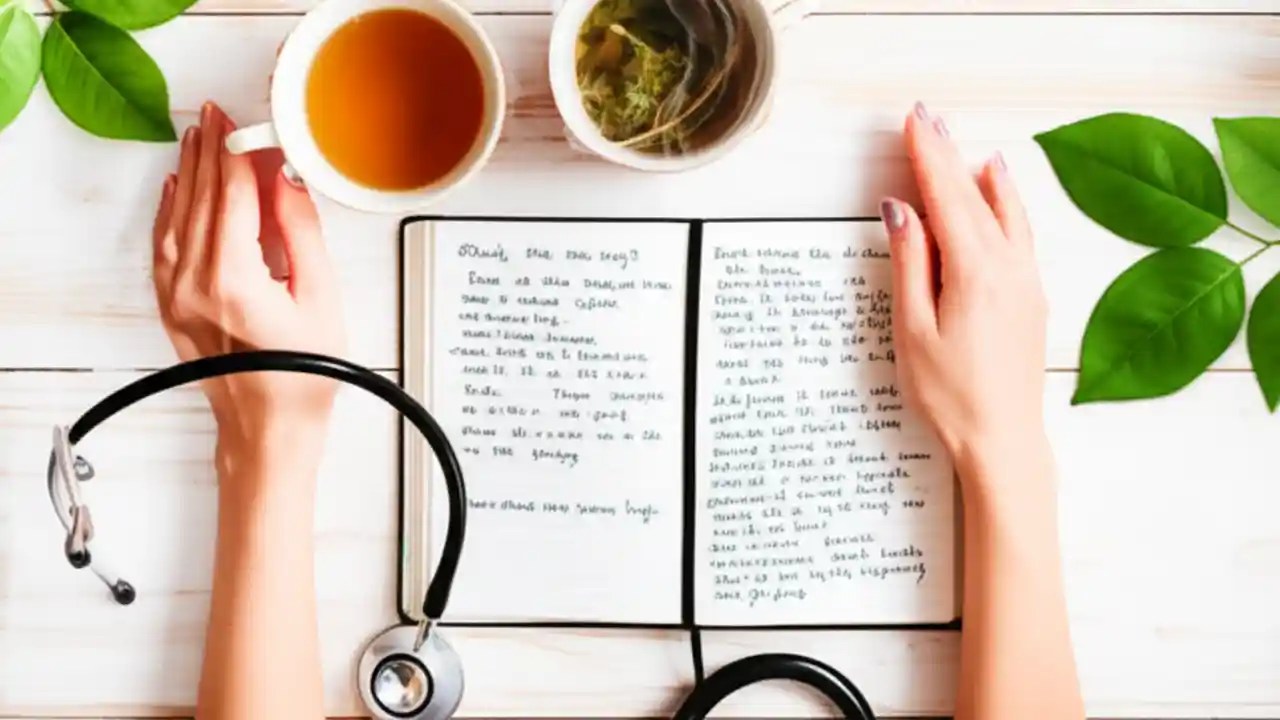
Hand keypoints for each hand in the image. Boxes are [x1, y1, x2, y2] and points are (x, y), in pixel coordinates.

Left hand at [152, 101, 344, 454]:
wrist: (270, 427)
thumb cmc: (303, 377)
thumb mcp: (320, 298)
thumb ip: (302, 233)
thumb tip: (287, 183)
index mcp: (235, 281)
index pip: (233, 197)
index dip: (239, 154)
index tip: (244, 125)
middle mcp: (196, 286)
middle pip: (199, 199)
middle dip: (209, 153)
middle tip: (218, 117)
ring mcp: (178, 298)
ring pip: (176, 218)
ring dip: (188, 175)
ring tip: (200, 141)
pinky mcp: (173, 307)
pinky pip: (163, 246)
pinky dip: (169, 211)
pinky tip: (176, 190)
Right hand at [882, 103, 1047, 478]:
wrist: (1004, 440)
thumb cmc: (952, 396)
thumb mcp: (913, 331)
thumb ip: (910, 265)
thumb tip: (901, 211)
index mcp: (975, 272)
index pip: (946, 198)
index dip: (928, 157)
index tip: (914, 122)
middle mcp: (1009, 268)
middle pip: (974, 197)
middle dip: (948, 156)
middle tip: (928, 119)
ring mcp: (1027, 282)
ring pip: (1004, 212)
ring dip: (981, 177)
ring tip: (967, 148)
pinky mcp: (1032, 298)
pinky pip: (1020, 234)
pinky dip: (1007, 205)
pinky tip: (1002, 196)